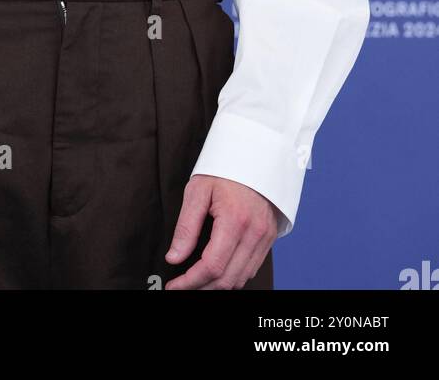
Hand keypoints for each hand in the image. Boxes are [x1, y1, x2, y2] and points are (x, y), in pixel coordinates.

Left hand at [163, 174, 277, 289]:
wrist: (254, 155)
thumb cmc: (224, 169)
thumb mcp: (198, 191)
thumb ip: (186, 227)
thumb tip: (174, 257)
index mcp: (235, 220)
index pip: (212, 266)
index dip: (190, 282)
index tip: (173, 286)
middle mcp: (254, 233)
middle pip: (227, 278)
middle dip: (201, 288)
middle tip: (181, 286)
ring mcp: (265, 237)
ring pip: (241, 278)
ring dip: (217, 285)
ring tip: (196, 281)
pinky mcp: (269, 238)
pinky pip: (251, 268)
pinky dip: (233, 276)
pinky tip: (217, 271)